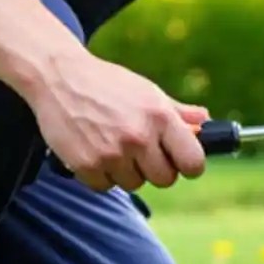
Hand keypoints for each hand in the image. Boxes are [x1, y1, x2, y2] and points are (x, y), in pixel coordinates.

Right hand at [27, 53, 208, 191]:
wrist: (57, 76)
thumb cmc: (108, 85)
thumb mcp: (148, 92)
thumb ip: (179, 112)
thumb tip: (206, 122)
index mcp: (160, 117)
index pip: (193, 162)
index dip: (189, 165)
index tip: (181, 161)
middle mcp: (138, 137)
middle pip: (165, 179)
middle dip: (157, 169)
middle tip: (142, 152)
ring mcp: (111, 153)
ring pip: (135, 184)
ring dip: (127, 171)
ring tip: (114, 145)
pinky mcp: (86, 164)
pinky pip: (105, 186)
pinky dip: (102, 175)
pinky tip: (96, 151)